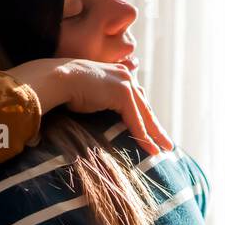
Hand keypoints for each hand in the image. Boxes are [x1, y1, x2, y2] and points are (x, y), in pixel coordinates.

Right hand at [5, 58, 171, 154]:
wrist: (57, 79)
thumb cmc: (65, 90)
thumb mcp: (89, 97)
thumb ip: (101, 103)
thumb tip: (100, 118)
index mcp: (118, 75)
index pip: (136, 101)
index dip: (145, 118)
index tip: (152, 133)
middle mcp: (125, 76)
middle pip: (145, 107)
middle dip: (156, 127)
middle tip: (167, 144)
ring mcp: (125, 82)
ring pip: (145, 114)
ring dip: (155, 134)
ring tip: (164, 149)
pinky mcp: (123, 93)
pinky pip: (136, 119)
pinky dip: (143, 135)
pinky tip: (151, 148)